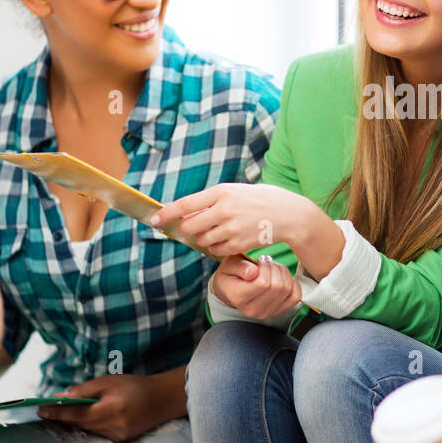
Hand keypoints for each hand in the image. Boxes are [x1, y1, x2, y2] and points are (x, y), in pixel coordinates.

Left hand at [36, 374, 168, 442]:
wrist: (162, 399)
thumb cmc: (135, 386)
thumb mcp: (109, 381)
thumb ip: (84, 389)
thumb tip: (60, 397)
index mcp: (112, 407)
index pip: (78, 413)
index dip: (57, 413)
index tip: (40, 410)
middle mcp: (115, 425)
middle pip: (80, 423)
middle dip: (64, 417)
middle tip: (47, 410)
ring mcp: (119, 435)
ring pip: (88, 430)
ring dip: (76, 422)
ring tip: (63, 413)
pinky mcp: (121, 440)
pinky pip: (98, 433)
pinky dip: (90, 425)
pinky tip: (88, 417)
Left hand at [149, 183, 312, 256]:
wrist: (287, 213)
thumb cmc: (256, 200)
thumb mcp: (233, 192)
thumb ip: (210, 202)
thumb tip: (184, 217)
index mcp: (221, 192)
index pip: (186, 205)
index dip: (167, 213)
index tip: (154, 218)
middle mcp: (225, 210)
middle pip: (190, 227)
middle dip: (185, 230)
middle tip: (189, 228)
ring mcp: (232, 228)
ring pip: (202, 240)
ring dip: (204, 238)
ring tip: (219, 230)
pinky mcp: (239, 244)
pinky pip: (216, 250)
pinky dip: (217, 247)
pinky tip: (228, 238)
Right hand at [210, 253, 300, 321]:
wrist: (230, 290)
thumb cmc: (230, 274)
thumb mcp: (229, 264)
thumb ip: (239, 267)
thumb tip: (253, 272)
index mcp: (238, 297)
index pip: (263, 283)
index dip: (266, 267)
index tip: (260, 260)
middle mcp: (253, 310)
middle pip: (278, 286)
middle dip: (275, 268)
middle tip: (267, 262)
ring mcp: (267, 313)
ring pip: (288, 290)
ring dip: (283, 273)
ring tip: (272, 269)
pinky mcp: (278, 311)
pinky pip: (295, 296)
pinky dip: (293, 283)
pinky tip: (281, 277)